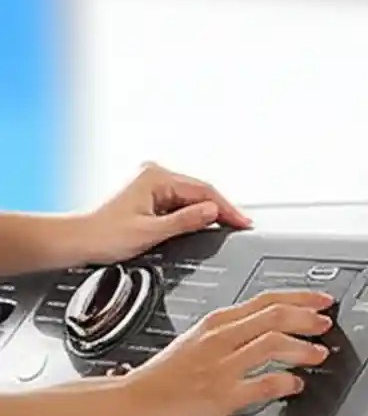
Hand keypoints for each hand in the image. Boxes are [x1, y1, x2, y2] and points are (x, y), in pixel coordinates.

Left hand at [80, 162, 252, 264]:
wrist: (77, 240)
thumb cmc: (103, 235)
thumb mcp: (151, 231)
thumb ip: (186, 221)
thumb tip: (213, 212)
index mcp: (155, 177)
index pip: (203, 190)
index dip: (226, 208)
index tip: (242, 221)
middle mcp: (153, 174)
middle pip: (199, 191)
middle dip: (220, 209)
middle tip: (240, 225)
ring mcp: (150, 183)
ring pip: (190, 197)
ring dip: (207, 211)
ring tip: (227, 225)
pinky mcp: (148, 194)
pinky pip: (180, 201)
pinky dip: (193, 213)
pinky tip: (203, 222)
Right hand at [119, 290, 333, 415]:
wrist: (134, 400)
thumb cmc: (164, 375)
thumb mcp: (199, 340)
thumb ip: (233, 333)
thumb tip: (268, 330)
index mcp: (217, 322)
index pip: (267, 299)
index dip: (301, 298)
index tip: (321, 300)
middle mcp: (221, 338)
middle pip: (276, 316)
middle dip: (308, 318)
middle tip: (326, 323)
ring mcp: (222, 366)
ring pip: (274, 343)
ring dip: (303, 348)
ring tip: (318, 353)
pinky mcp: (223, 394)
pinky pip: (264, 383)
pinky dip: (286, 382)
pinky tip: (295, 384)